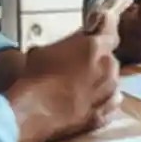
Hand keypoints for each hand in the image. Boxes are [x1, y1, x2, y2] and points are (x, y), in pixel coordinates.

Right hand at [7, 10, 122, 141]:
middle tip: (79, 65)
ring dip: (100, 81)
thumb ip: (70, 42)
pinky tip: (86, 104)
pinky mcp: (104, 115)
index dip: (103, 26)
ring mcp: (109, 93)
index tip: (98, 26)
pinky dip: (100, 102)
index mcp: (96, 47)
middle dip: (98, 59)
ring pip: (111, 82)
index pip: (110, 27)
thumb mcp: (46, 49)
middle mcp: (109, 68)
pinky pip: (109, 104)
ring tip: (80, 87)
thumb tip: (77, 40)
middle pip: (109, 58)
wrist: (29, 113)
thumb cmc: (34, 77)